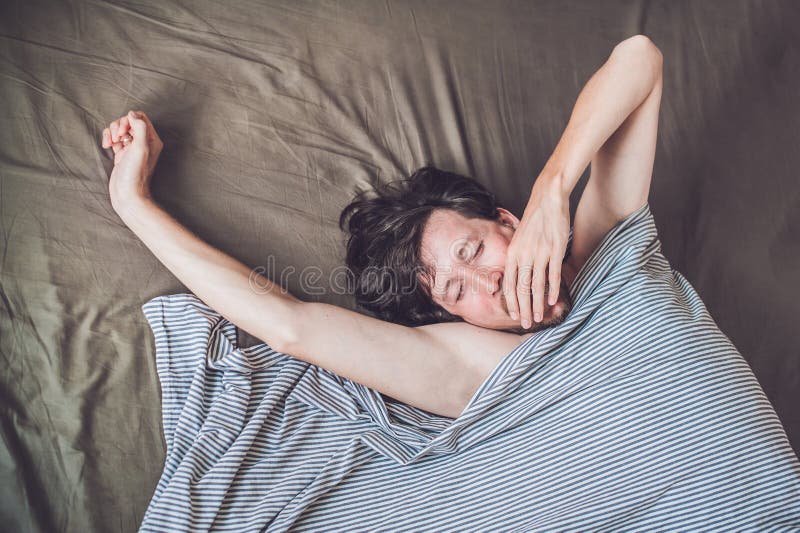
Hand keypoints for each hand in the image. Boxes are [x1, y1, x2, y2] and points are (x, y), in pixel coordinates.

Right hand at [101, 110, 162, 209]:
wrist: (127, 193)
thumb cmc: (135, 173)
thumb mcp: (140, 147)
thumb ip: (139, 127)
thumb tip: (132, 114)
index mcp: (152, 139)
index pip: (140, 117)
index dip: (129, 119)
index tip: (123, 131)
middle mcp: (143, 142)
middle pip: (128, 121)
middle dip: (119, 126)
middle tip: (117, 138)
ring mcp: (131, 148)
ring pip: (119, 129)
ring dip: (111, 132)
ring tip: (111, 143)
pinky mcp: (121, 153)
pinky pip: (113, 138)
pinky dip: (108, 138)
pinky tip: (107, 145)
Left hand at [502, 171, 569, 327]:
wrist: (546, 199)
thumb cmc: (533, 220)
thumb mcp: (518, 239)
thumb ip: (517, 258)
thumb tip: (515, 276)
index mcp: (512, 254)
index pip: (509, 284)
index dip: (511, 302)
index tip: (514, 316)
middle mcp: (523, 256)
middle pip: (522, 289)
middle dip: (523, 309)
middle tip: (525, 324)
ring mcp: (539, 254)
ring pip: (536, 286)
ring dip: (537, 305)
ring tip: (538, 318)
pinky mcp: (554, 250)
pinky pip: (553, 275)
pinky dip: (552, 290)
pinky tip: (553, 302)